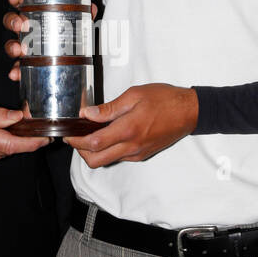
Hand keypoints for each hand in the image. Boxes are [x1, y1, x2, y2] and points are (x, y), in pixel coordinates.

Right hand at [3, 0, 96, 81]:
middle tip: (22, 25)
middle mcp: (28, 30)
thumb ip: (84, 16)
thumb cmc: (69, 36)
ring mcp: (25, 47)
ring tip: (20, 49)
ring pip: (12, 44)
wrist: (71, 60)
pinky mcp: (27, 64)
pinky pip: (18, 67)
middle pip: (12, 22)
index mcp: (36, 15)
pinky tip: (15, 73)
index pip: (22, 3)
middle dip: (13, 22)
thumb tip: (92, 8)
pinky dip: (15, 71)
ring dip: (12, 46)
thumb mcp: (79, 24)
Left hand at [64, 84, 198, 166]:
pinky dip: (108, 151)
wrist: (189, 112)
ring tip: (90, 134)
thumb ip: (109, 108)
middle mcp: (131, 146)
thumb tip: (88, 113)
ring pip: (107, 161)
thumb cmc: (165, 100)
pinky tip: (108, 136)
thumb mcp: (134, 95)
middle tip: (75, 138)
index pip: (94, 142)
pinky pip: (119, 157)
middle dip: (81, 152)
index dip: (76, 141)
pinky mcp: (142, 155)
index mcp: (128, 129)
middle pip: (96, 160)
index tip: (68, 134)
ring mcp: (137, 153)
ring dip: (94, 152)